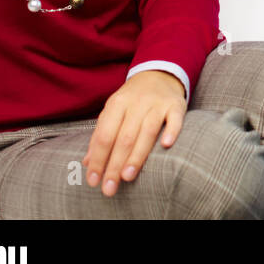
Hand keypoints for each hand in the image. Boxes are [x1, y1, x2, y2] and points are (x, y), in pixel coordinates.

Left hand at [83, 70, 186, 196]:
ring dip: (137, 156)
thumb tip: (87, 164)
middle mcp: (137, 103)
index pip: (104, 136)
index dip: (98, 159)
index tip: (93, 181)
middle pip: (124, 137)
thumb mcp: (113, 112)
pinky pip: (175, 119)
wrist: (159, 74)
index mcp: (117, 104)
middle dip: (114, 165)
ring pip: (147, 132)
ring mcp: (158, 103)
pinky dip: (171, 131)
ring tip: (127, 177)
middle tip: (109, 188)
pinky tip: (165, 145)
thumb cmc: (132, 100)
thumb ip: (100, 136)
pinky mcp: (176, 105)